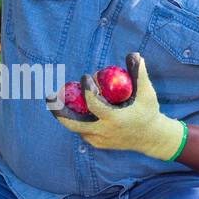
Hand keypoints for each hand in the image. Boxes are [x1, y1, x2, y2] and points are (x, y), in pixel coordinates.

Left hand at [48, 52, 186, 160]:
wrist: (151, 138)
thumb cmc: (148, 112)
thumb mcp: (147, 93)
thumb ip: (140, 74)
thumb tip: (134, 54)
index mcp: (114, 120)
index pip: (94, 105)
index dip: (87, 90)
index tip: (86, 77)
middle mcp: (103, 132)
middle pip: (73, 124)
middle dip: (58, 111)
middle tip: (48, 96)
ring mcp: (99, 140)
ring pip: (75, 127)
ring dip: (64, 114)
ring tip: (54, 99)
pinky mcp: (97, 143)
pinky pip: (81, 131)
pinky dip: (74, 119)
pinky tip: (68, 107)